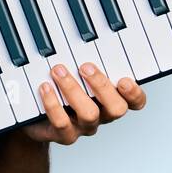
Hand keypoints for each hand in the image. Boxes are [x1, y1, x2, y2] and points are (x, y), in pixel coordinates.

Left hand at [22, 62, 146, 145]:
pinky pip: (62, 123)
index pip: (135, 102)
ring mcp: (83, 127)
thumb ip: (86, 62)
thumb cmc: (61, 89)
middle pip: (116, 109)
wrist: (37, 116)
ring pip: (89, 114)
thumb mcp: (76, 74)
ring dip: (74, 89)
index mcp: (110, 99)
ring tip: (58, 71)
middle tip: (85, 66)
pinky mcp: (63, 134)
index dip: (134, 94)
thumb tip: (85, 38)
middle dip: (102, 85)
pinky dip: (53, 104)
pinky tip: (45, 87)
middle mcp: (102, 114)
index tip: (123, 79)